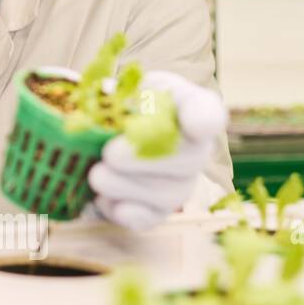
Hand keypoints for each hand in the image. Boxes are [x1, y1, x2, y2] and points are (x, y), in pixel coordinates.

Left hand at [87, 70, 226, 230]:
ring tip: (96, 175)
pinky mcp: (158, 211)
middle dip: (144, 160)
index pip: (207, 112)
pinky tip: (103, 199)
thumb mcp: (128, 85)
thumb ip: (125, 92)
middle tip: (109, 154)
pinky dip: (121, 211)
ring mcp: (181, 184)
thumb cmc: (127, 103)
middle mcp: (196, 150)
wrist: (113, 130)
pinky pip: (147, 219)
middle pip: (186, 161)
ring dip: (124, 186)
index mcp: (189, 108)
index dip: (203, 120)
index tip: (195, 126)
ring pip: (164, 195)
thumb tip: (109, 109)